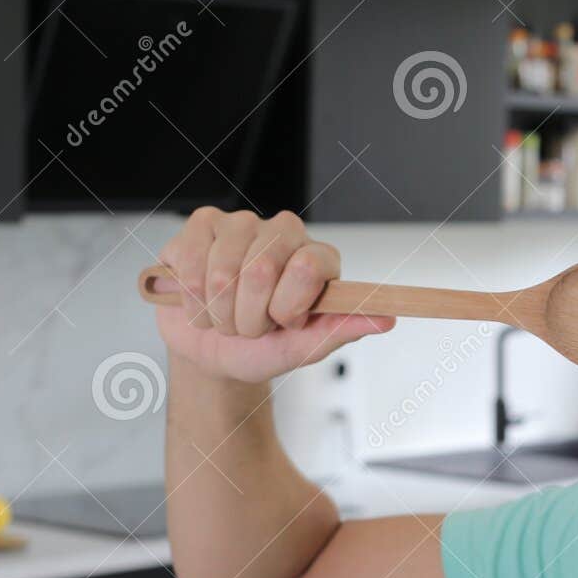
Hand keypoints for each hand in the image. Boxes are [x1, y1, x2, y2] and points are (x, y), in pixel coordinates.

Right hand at [152, 207, 394, 383]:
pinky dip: (192, 299)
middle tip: (250, 328)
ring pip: (221, 272)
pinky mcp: (201, 226)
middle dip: (248, 318)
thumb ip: (340, 330)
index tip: (284, 323)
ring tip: (225, 318)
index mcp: (317, 258)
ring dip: (219, 314)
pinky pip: (190, 263)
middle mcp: (282, 232)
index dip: (286, 306)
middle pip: (260, 270)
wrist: (213, 354)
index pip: (307, 267)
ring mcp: (240, 224)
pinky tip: (200, 302)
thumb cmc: (262, 348)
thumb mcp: (302, 349)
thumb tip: (387, 319)